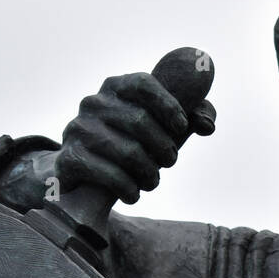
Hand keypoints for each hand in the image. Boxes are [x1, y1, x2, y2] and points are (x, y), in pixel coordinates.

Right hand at [55, 70, 215, 204]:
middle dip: (164, 147)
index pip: (144, 83)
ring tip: (152, 181)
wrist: (80, 173)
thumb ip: (191, 118)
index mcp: (115, 87)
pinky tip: (133, 194)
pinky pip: (110, 175)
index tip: (182, 126)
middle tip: (169, 161)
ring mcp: (78, 129)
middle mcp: (93, 103)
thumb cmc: (128, 144)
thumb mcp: (159, 128)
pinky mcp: (70, 159)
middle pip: (140, 121)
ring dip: (150, 173)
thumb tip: (208, 124)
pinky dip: (129, 189)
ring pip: (128, 152)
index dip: (168, 104)